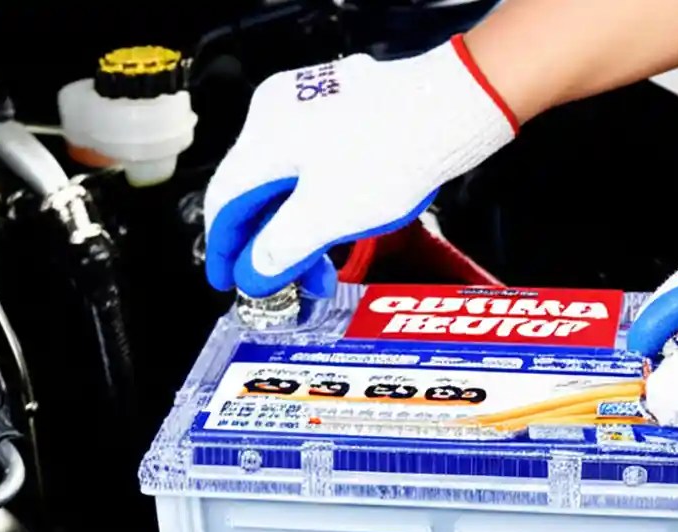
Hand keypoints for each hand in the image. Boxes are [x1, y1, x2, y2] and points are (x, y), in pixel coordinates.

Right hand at [203, 35, 518, 297]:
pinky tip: (340, 222)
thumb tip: (253, 272)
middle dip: (271, 243)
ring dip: (299, 225)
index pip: (225, 201)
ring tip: (324, 263)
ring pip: (288, 176)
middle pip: (256, 189)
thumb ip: (281, 248)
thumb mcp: (328, 216)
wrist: (453, 107)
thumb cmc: (394, 152)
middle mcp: (278, 111)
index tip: (229, 281)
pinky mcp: (343, 106)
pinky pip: (314, 160)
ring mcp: (312, 104)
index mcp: (265, 136)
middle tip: (289, 281)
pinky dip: (318, 197)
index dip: (224, 249)